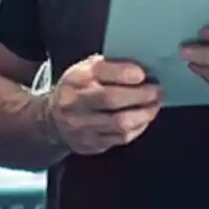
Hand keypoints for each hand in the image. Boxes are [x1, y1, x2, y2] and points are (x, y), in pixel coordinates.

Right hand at [46, 54, 162, 155]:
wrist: (52, 119)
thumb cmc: (77, 89)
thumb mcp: (85, 69)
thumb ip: (108, 66)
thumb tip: (141, 66)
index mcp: (77, 78)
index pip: (101, 71)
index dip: (126, 73)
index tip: (143, 73)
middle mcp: (76, 101)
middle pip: (112, 99)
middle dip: (141, 95)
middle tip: (157, 90)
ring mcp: (82, 125)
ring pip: (120, 123)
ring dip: (144, 114)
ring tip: (154, 105)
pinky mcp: (90, 143)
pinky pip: (120, 138)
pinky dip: (138, 128)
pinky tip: (143, 119)